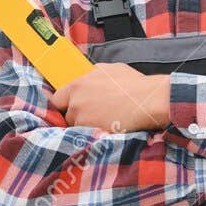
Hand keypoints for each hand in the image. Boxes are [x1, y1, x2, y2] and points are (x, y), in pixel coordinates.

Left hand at [48, 64, 169, 132]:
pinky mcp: (92, 130)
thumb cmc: (134, 83)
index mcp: (78, 83)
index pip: (56, 98)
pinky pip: (88, 135)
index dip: (64, 104)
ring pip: (77, 126)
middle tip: (90, 117)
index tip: (71, 107)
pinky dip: (95, 134)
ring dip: (86, 126)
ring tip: (103, 123)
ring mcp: (82, 117)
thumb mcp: (109, 70)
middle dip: (75, 116)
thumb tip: (88, 75)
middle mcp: (76, 100)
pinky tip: (107, 129)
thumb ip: (92, 75)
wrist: (148, 100)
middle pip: (66, 114)